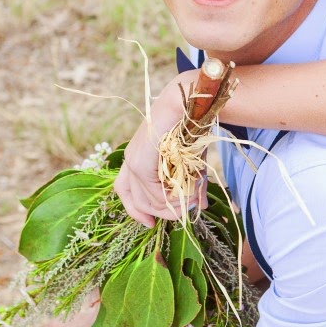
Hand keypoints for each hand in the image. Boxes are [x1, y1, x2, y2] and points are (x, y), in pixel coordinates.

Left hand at [115, 71, 207, 225]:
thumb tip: (200, 206)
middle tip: (185, 210)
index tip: (151, 224)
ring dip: (172, 205)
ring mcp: (133, 160)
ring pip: (147, 200)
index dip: (136, 212)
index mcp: (137, 159)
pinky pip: (153, 191)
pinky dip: (172, 196)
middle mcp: (130, 160)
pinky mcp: (140, 161)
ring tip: (193, 197)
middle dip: (162, 212)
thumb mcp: (191, 162)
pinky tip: (188, 191)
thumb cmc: (190, 128)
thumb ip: (191, 185)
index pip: (126, 193)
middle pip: (136, 201)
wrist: (190, 102)